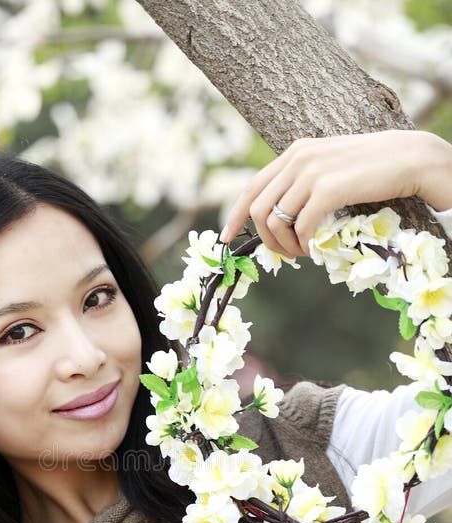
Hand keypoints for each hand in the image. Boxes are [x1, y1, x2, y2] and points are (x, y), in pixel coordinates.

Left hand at [219, 129, 451, 256]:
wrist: (409, 158)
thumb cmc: (372, 170)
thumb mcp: (330, 169)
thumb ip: (304, 184)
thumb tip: (282, 217)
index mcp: (295, 153)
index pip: (251, 187)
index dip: (234, 216)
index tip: (226, 239)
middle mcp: (298, 158)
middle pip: (258, 209)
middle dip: (266, 240)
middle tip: (286, 255)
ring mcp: (312, 171)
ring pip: (277, 221)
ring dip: (286, 246)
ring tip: (303, 253)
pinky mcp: (329, 188)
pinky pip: (302, 226)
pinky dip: (304, 245)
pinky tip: (314, 252)